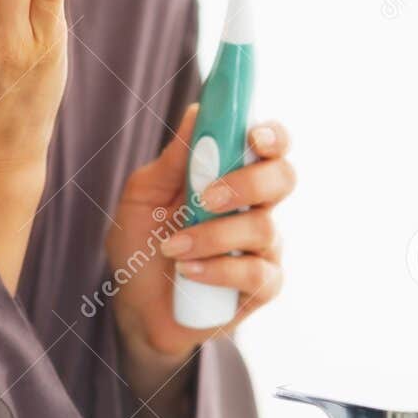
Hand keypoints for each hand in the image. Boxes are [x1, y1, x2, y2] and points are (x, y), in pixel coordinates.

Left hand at [104, 104, 295, 363]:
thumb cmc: (142, 244)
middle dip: (247, 183)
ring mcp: (263, 248)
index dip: (272, 134)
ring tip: (172, 248)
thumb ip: (173, 160)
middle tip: (206, 198)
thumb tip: (197, 111)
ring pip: (263, 228)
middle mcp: (256, 207)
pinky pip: (257, 273)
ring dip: (212, 236)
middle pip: (283, 178)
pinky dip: (218, 270)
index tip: (253, 135)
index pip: (270, 145)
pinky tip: (188, 273)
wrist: (134, 306)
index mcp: (232, 176)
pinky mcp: (262, 288)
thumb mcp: (144, 195)